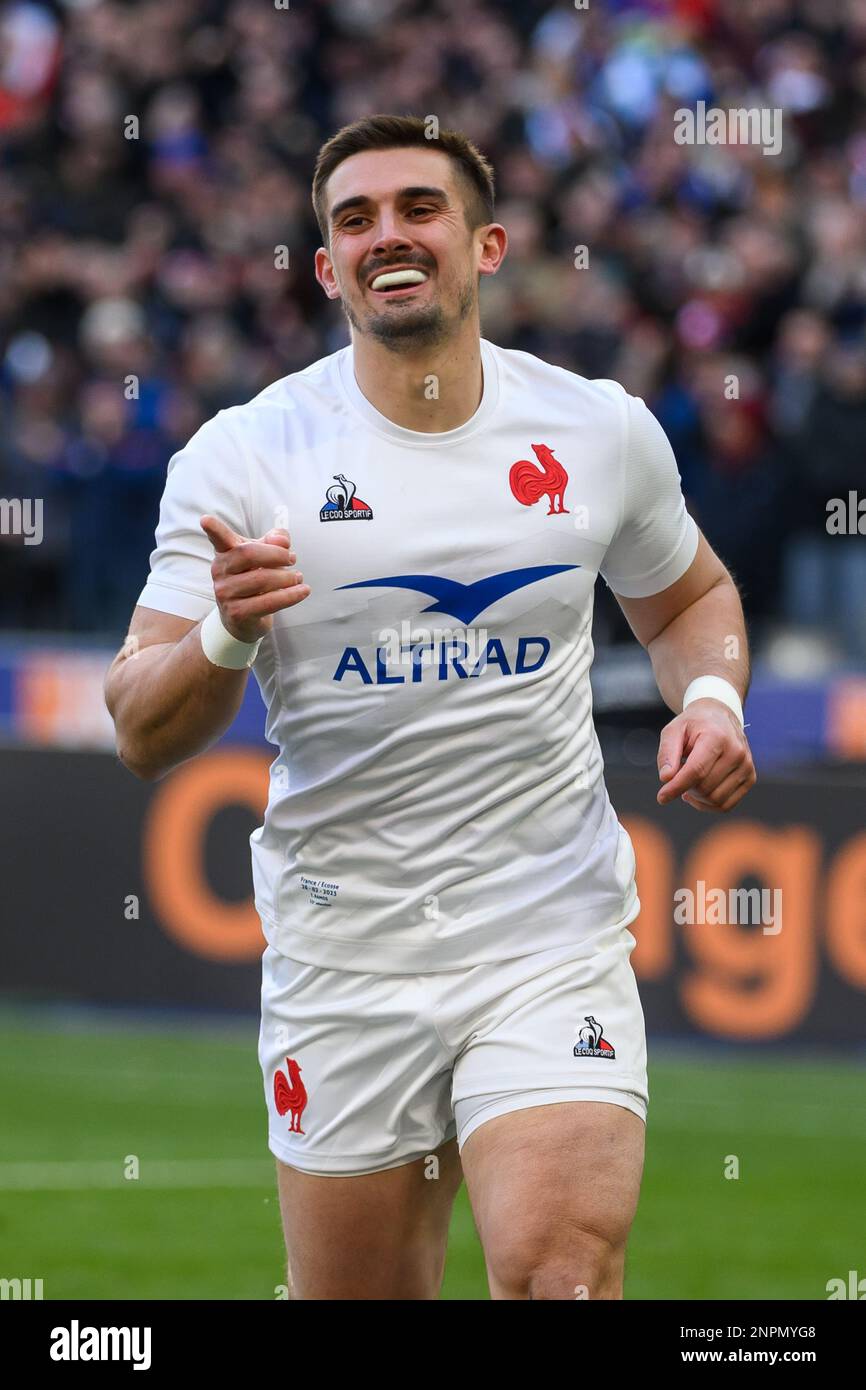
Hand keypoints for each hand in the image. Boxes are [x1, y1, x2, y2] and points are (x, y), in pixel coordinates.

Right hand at [200, 515, 309, 642]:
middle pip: (249, 554)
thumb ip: (274, 541)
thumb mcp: (264, 556)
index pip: (218, 538)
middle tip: (292, 558)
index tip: (205, 520)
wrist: (243, 619)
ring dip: (287, 577)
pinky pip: (269, 602)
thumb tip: (282, 540)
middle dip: (276, 554)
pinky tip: (303, 591)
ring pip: (262, 579)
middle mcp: (220, 571)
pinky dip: (291, 595)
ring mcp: (226, 593)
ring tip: (297, 577)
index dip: (213, 528)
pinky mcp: (237, 613)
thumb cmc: (253, 580)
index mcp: (225, 553)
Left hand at [656, 698, 755, 812]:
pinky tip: (698, 792)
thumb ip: (667, 753)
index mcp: (717, 736)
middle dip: (685, 788)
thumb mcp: (673, 730)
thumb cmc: (694, 725)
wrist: (719, 717)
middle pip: (705, 787)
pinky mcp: (750, 777)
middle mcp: (736, 752)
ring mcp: (746, 766)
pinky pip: (726, 805)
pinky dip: (708, 804)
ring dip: (696, 797)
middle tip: (677, 776)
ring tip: (688, 782)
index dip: (677, 787)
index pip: (696, 770)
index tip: (661, 797)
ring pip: (716, 800)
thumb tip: (666, 778)